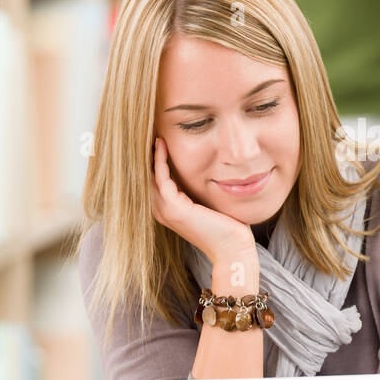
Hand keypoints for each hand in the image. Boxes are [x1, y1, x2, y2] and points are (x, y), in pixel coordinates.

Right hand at [151, 135, 258, 267]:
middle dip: (146, 153)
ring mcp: (165, 210)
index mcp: (168, 210)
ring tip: (151, 132)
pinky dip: (160, 159)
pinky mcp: (174, 208)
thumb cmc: (227, 227)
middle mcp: (161, 210)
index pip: (153, 179)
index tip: (155, 138)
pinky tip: (162, 144)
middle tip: (147, 130)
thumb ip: (200, 188)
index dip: (152, 159)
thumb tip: (206, 168)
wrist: (233, 249)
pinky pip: (161, 177)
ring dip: (149, 153)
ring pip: (149, 175)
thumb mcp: (208, 202)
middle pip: (145, 176)